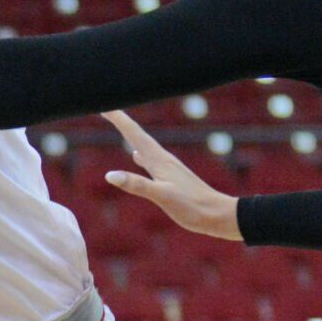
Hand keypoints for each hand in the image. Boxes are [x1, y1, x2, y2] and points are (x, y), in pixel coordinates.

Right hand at [100, 111, 242, 240]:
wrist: (218, 214)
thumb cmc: (192, 207)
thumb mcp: (162, 197)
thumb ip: (137, 185)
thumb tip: (110, 175)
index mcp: (159, 160)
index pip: (134, 134)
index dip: (118, 119)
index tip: (103, 105)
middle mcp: (162, 159)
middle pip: (138, 135)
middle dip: (121, 122)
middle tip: (107, 109)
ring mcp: (167, 167)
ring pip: (144, 145)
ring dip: (130, 136)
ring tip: (120, 128)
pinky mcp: (172, 177)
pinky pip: (150, 159)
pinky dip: (140, 154)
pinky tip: (137, 157)